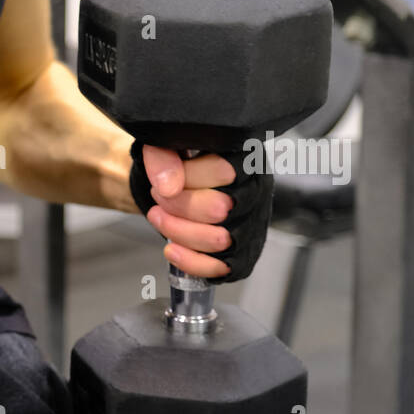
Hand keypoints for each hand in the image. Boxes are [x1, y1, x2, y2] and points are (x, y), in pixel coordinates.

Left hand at [129, 143, 272, 282]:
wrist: (180, 183)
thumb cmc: (179, 163)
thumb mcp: (166, 146)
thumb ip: (163, 157)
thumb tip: (169, 187)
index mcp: (245, 161)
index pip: (223, 171)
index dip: (186, 177)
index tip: (166, 178)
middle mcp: (254, 193)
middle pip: (219, 209)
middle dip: (178, 206)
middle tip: (159, 198)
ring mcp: (250, 226)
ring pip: (218, 240)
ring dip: (178, 231)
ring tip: (159, 217)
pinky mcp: (240, 254)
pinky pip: (219, 267)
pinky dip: (190, 262)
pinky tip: (171, 248)